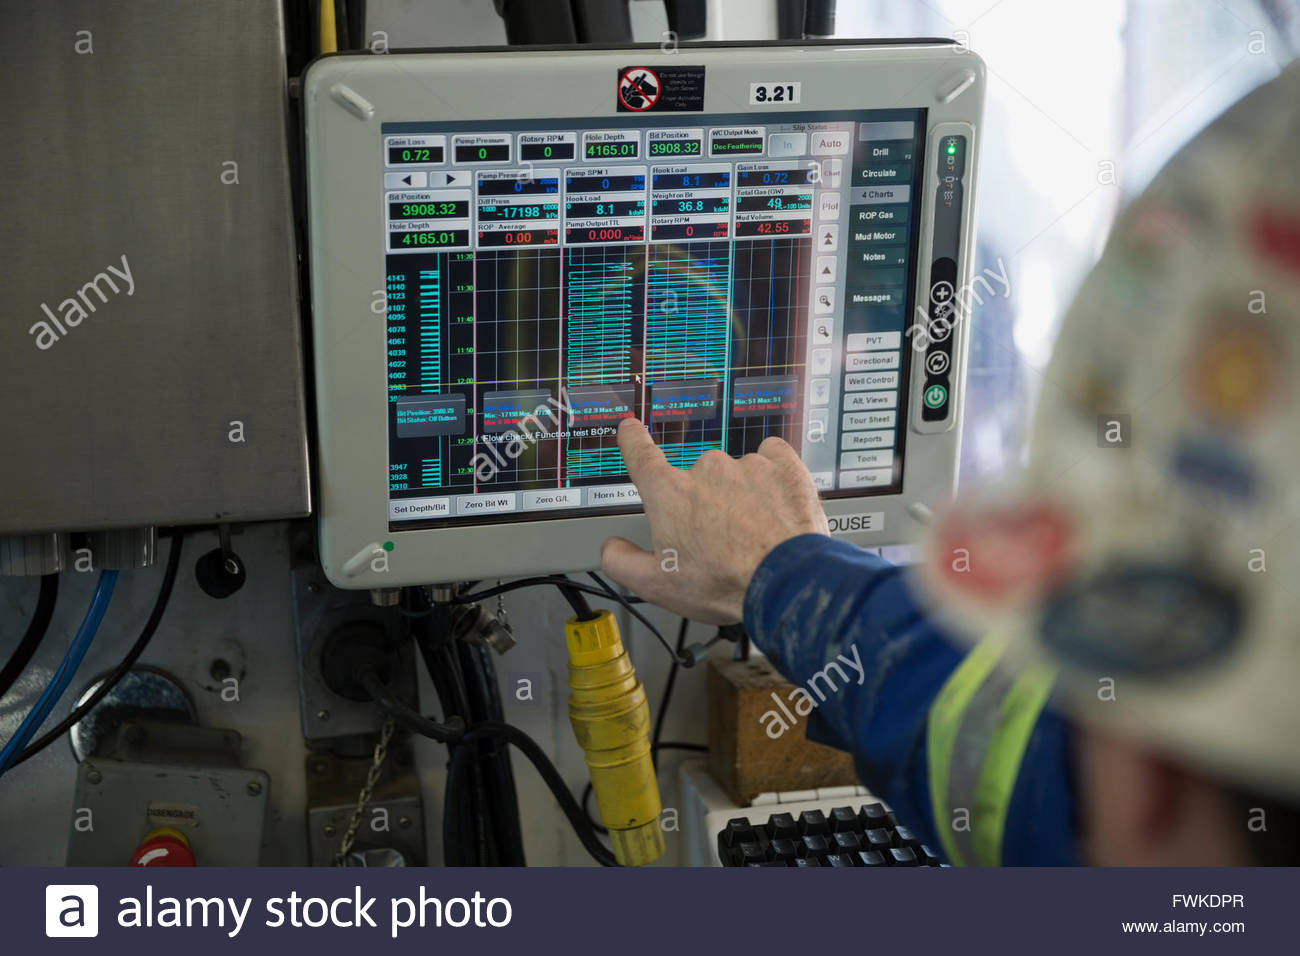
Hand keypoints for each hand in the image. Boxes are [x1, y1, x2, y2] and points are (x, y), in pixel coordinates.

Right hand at [600, 418, 828, 623]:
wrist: (785, 582)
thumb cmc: (723, 582)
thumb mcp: (656, 585)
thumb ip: (621, 562)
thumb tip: (611, 548)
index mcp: (670, 493)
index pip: (641, 455)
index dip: (633, 440)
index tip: (631, 429)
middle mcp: (705, 469)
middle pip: (696, 479)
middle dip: (704, 504)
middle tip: (719, 540)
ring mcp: (745, 464)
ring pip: (735, 474)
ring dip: (740, 496)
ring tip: (754, 533)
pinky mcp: (782, 465)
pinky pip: (771, 458)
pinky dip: (771, 477)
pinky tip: (773, 503)